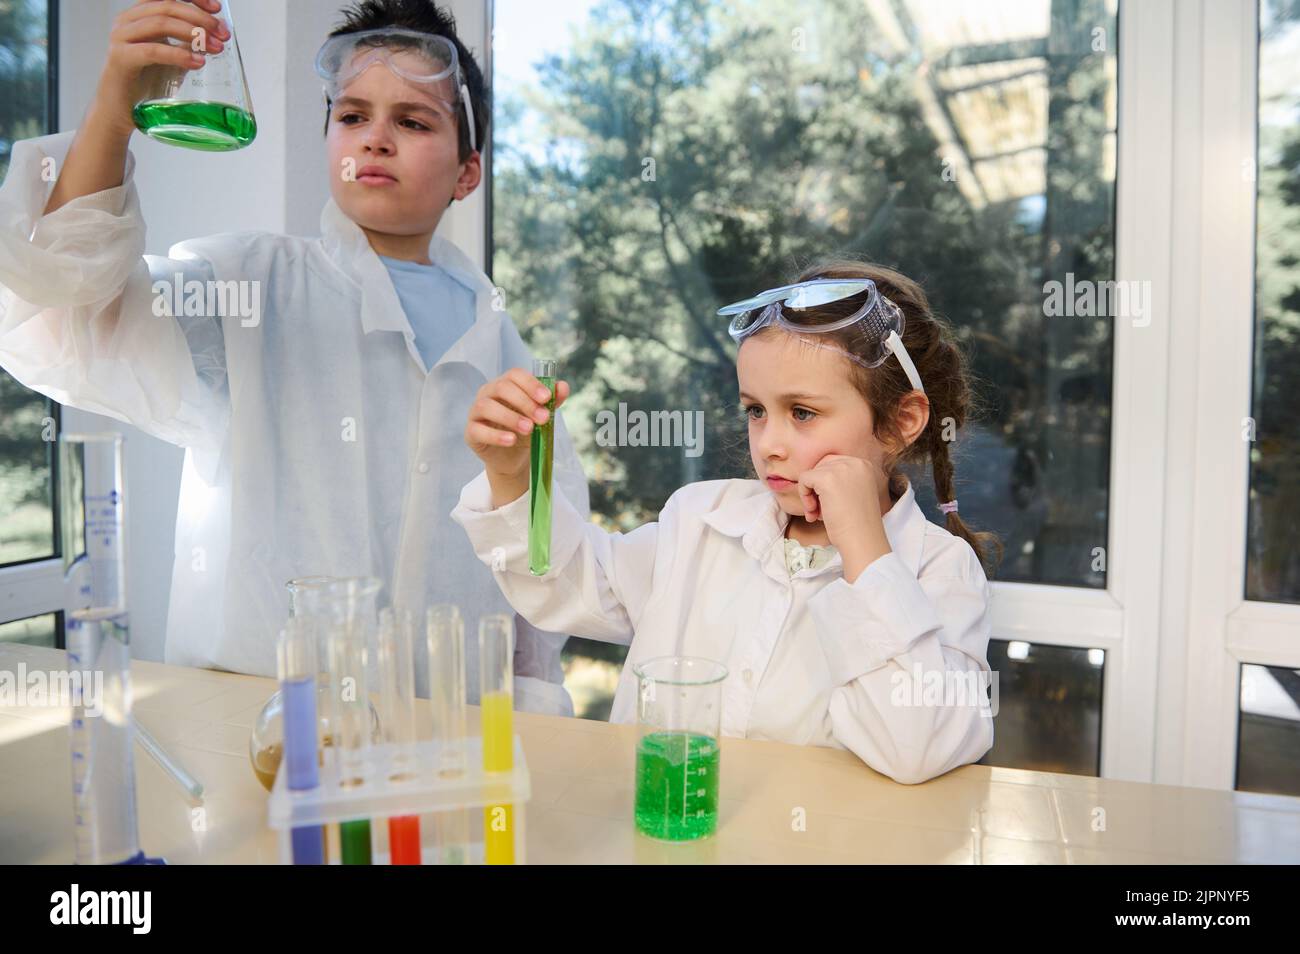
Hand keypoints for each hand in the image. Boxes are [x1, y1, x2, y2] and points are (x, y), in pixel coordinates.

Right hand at [92, 0, 230, 137]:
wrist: (120, 109)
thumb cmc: (145, 81)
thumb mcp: (173, 57)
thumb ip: (189, 43)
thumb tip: (216, 35)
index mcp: (140, 15)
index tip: (217, 9)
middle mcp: (128, 20)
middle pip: (167, 6)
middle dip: (200, 18)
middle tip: (223, 34)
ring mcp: (121, 37)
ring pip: (160, 23)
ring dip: (193, 33)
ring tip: (216, 48)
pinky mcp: (121, 58)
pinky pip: (153, 51)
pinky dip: (178, 55)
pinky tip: (198, 62)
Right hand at [465, 368, 569, 499]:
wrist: (513, 458)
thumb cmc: (525, 430)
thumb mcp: (541, 416)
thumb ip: (552, 401)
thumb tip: (563, 387)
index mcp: (505, 384)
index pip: (514, 375)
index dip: (530, 384)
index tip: (547, 398)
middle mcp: (487, 394)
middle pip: (501, 387)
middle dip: (524, 402)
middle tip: (543, 418)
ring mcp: (476, 412)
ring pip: (486, 406)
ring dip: (510, 417)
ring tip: (528, 429)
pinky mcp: (470, 432)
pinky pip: (477, 430)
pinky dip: (495, 435)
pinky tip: (511, 440)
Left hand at [796, 454, 891, 578]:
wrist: (862, 540)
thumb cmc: (856, 525)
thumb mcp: (852, 493)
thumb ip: (839, 481)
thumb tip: (812, 476)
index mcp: (864, 465)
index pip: (833, 463)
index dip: (825, 485)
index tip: (829, 504)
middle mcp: (855, 463)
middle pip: (821, 466)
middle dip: (816, 488)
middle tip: (819, 511)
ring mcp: (841, 468)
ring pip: (812, 474)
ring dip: (810, 495)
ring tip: (817, 514)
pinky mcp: (827, 477)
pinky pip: (804, 479)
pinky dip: (804, 497)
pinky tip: (814, 513)